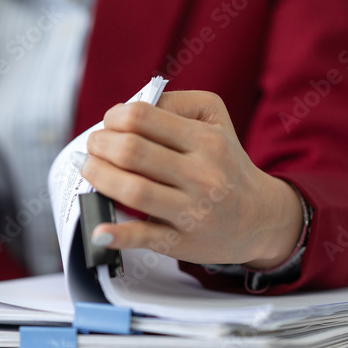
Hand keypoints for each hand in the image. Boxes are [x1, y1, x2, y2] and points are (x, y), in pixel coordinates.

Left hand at [72, 91, 302, 266]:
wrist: (260, 217)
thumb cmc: (225, 163)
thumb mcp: (214, 120)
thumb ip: (173, 106)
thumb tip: (124, 112)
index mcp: (206, 140)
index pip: (142, 117)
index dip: (112, 118)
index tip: (107, 124)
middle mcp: (203, 175)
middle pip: (131, 152)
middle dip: (98, 146)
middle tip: (91, 148)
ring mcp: (193, 211)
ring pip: (133, 190)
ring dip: (98, 177)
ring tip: (88, 170)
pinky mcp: (182, 241)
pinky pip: (143, 236)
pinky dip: (117, 234)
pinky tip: (98, 230)